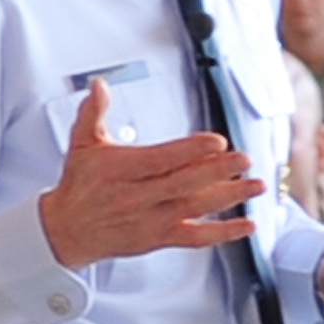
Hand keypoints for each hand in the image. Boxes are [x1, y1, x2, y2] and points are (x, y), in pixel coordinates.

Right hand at [39, 80, 263, 268]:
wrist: (67, 230)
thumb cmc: (80, 185)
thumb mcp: (82, 145)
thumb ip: (93, 113)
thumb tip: (99, 85)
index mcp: (120, 171)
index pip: (160, 160)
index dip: (190, 151)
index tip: (217, 140)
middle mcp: (137, 197)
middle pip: (183, 184)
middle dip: (218, 171)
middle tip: (245, 159)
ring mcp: (151, 220)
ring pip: (195, 208)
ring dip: (229, 197)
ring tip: (257, 185)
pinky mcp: (159, 239)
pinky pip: (196, 238)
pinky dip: (223, 233)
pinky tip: (248, 224)